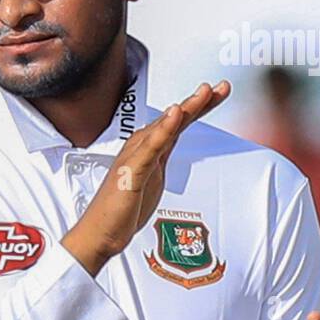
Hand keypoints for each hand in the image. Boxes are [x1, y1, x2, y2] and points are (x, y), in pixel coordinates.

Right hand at [62, 80, 230, 275]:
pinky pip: (151, 147)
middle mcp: (141, 148)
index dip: (198, 107)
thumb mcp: (150, 177)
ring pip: (165, 128)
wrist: (100, 233)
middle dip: (199, 101)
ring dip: (185, 109)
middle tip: (220, 86)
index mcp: (148, 149)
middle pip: (174, 120)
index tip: (218, 93)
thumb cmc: (121, 209)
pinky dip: (163, 129)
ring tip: (204, 92)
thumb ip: (160, 155)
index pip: (178, 123)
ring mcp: (135, 158)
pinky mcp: (132, 170)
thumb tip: (171, 139)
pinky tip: (174, 115)